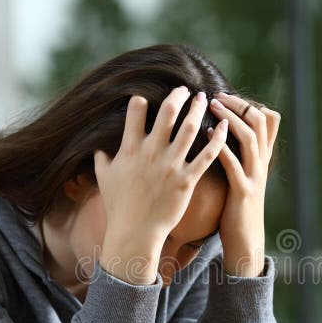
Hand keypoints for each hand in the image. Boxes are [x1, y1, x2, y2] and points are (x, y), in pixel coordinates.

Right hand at [94, 86, 228, 283]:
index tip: (149, 96)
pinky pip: (207, 155)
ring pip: (189, 129)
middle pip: (167, 113)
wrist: (134, 233)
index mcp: (129, 149)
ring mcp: (170, 166)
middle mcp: (151, 153)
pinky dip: (217, 138)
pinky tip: (223, 126)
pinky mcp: (187, 180)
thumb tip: (98, 147)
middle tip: (184, 89)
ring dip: (197, 109)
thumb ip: (102, 158)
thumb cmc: (119, 207)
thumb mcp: (104, 178)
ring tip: (203, 99)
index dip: (143, 99)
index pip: (136, 111)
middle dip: (177, 96)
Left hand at [207, 92, 280, 276]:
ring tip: (212, 107)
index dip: (250, 104)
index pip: (269, 120)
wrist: (245, 240)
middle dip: (239, 105)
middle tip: (216, 96)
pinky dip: (222, 147)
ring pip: (251, 138)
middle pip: (260, 122)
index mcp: (262, 158)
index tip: (227, 97)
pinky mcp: (243, 192)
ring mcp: (255, 177)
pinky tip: (208, 135)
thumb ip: (238, 155)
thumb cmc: (237, 207)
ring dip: (231, 119)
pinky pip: (235, 165)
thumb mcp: (244, 176)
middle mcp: (261, 163)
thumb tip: (224, 132)